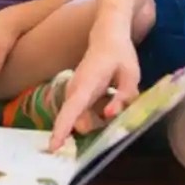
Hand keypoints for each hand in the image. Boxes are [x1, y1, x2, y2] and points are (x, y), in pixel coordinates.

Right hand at [49, 29, 139, 151]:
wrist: (107, 37)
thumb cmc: (119, 54)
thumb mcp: (130, 74)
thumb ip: (123, 95)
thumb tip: (110, 115)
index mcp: (86, 84)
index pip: (72, 109)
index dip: (62, 129)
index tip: (54, 147)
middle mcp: (74, 91)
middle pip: (79, 121)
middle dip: (97, 127)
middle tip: (118, 109)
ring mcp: (73, 94)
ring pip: (83, 119)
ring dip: (101, 120)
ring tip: (116, 97)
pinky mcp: (77, 97)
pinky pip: (85, 114)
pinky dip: (99, 114)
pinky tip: (111, 97)